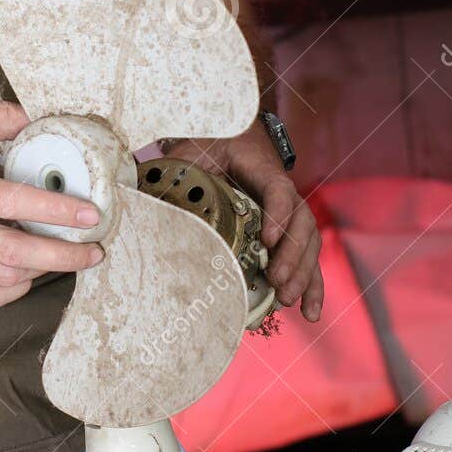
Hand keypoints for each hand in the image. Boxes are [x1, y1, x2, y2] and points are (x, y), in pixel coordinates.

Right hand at [0, 99, 103, 311]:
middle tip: (92, 250)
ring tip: (67, 259)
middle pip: (15, 252)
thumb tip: (31, 119)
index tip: (88, 213)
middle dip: (63, 255)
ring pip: (1, 278)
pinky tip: (26, 275)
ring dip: (42, 272)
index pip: (13, 201)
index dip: (57, 210)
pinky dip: (9, 291)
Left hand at [161, 123, 323, 322]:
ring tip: (288, 301)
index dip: (277, 214)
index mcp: (262, 170)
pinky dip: (311, 286)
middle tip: (275, 280)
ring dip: (302, 274)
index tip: (266, 239)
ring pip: (309, 243)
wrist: (236, 138)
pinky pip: (307, 259)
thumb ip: (178, 168)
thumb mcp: (194, 152)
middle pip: (300, 223)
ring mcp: (290, 214)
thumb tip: (139, 185)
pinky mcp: (289, 234)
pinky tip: (310, 313)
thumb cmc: (214, 146)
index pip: (278, 191)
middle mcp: (284, 193)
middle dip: (291, 255)